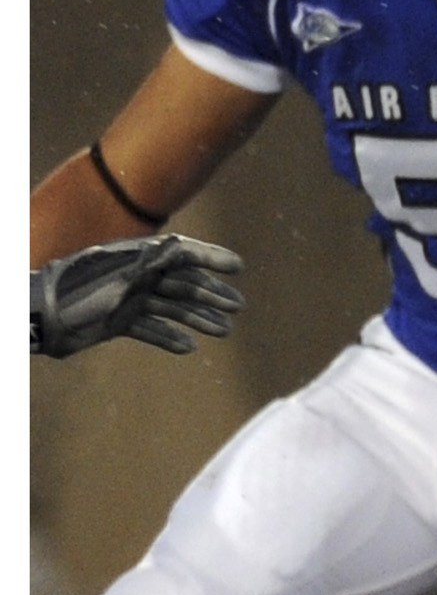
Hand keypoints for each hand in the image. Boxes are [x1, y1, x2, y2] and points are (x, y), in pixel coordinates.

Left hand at [30, 235, 245, 358]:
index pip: (181, 253)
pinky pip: (150, 328)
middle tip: (237, 307)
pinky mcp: (117, 321)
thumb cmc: (77, 291)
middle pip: (181, 283)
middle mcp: (134, 276)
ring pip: (171, 308)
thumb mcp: (116, 274)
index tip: (238, 267)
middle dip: (210, 294)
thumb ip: (148, 261)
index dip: (211, 258)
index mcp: (136, 257)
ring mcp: (126, 299)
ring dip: (197, 318)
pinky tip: (188, 348)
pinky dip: (168, 337)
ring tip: (222, 331)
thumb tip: (181, 246)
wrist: (40, 317)